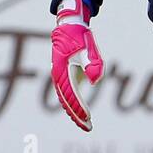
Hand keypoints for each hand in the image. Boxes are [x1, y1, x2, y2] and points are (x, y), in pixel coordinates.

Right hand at [50, 0, 103, 131]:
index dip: (79, 107)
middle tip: (88, 127)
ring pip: (65, 99)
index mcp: (62, 69)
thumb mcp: (89, 46)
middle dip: (77, 115)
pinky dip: (71, 104)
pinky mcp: (63, 74)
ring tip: (85, 124)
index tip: (88, 117)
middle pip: (66, 100)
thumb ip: (93, 62)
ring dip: (74, 112)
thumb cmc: (79, 35)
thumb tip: (95, 80)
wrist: (69, 25)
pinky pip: (66, 94)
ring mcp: (59, 75)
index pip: (71, 94)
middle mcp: (58, 74)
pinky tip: (79, 113)